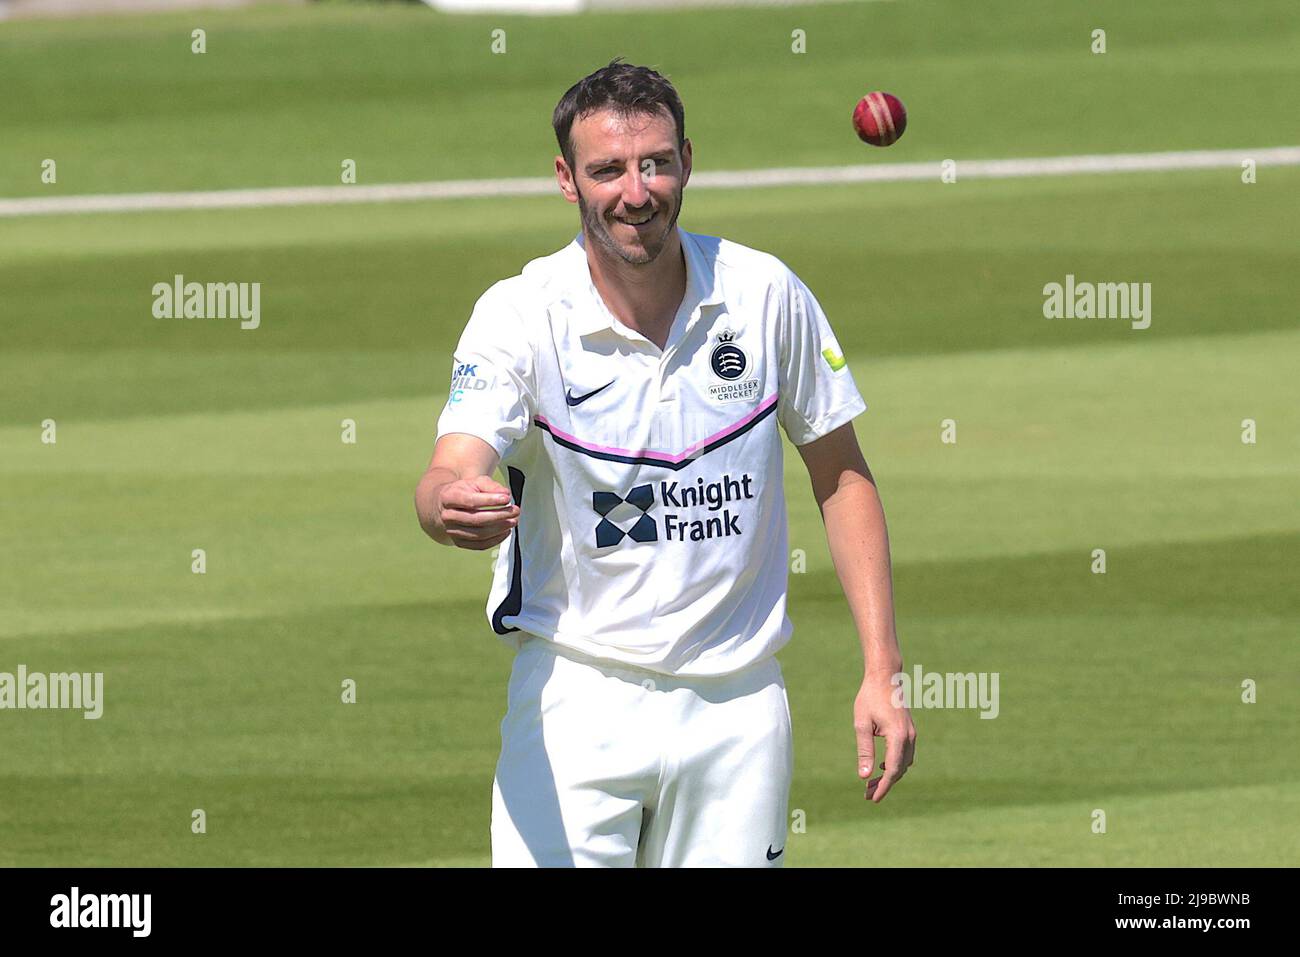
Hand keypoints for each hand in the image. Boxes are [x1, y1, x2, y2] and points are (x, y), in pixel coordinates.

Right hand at [436, 475, 518, 549]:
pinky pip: (479, 545)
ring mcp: (452, 531)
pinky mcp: (459, 542)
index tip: (507, 499)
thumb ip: (491, 486)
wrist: (445, 506)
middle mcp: (447, 516)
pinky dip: (495, 540)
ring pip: (478, 534)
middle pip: (475, 519)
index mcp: (448, 497)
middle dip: (499, 516)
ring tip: (513, 521)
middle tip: (515, 511)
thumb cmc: (464, 492)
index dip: (490, 500)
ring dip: (499, 529)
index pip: (470, 501)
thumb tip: (505, 494)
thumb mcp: (475, 482)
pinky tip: (505, 531)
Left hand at [854, 669, 915, 802]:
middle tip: (867, 795)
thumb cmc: (870, 697)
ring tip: (871, 784)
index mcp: (898, 736)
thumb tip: (864, 776)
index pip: (892, 770)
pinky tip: (881, 767)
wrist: (885, 677)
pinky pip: (906, 755)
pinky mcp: (910, 731)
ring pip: (904, 764)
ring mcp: (912, 734)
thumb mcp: (862, 724)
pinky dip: (895, 765)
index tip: (873, 799)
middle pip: (899, 770)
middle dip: (884, 784)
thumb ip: (864, 750)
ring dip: (890, 776)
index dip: (884, 787)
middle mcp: (909, 737)